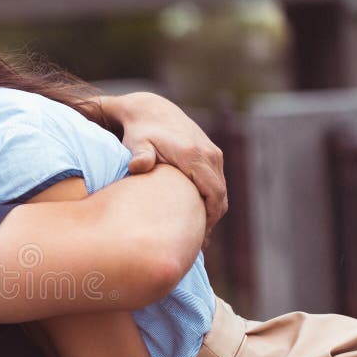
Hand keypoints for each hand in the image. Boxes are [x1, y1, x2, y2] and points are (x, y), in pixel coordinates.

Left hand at [100, 92, 227, 235]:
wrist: (150, 111)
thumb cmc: (139, 133)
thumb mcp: (136, 143)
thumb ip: (139, 155)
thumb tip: (139, 165)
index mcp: (194, 156)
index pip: (213, 196)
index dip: (208, 220)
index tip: (195, 239)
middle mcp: (209, 154)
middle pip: (220, 197)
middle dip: (210, 222)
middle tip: (195, 245)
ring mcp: (214, 153)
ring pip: (221, 192)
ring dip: (212, 213)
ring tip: (196, 234)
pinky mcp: (212, 154)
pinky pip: (218, 184)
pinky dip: (211, 201)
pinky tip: (196, 217)